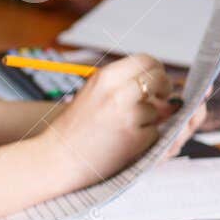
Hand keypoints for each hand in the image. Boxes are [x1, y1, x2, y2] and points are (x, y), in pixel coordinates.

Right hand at [34, 54, 177, 188]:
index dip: (156, 70)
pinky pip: (154, 132)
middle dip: (164, 87)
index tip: (157, 81)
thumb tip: (164, 87)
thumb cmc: (75, 129)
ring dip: (149, 120)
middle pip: (160, 78)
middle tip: (161, 97)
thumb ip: (125, 87)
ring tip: (121, 129)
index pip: (146, 60)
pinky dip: (145, 138)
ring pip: (158, 109)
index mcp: (105, 77)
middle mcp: (118, 91)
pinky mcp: (134, 136)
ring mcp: (127, 114)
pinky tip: (122, 143)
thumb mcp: (95, 95)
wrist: (55, 159)